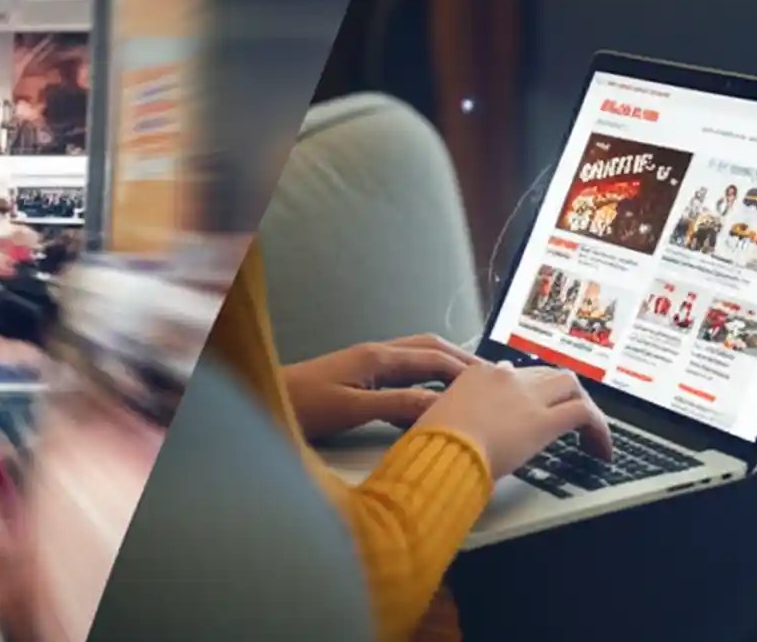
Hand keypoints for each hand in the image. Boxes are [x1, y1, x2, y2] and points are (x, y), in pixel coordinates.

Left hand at [282, 334, 481, 438]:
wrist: (264, 401)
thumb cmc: (301, 405)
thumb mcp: (352, 409)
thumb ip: (396, 406)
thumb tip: (439, 407)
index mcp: (377, 358)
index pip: (433, 359)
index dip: (464, 371)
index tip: (493, 384)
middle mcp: (375, 354)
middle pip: (429, 348)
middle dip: (461, 359)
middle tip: (490, 376)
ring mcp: (366, 363)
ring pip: (416, 357)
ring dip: (443, 366)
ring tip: (468, 384)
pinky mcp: (358, 376)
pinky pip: (401, 372)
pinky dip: (423, 379)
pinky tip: (428, 397)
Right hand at [414, 361, 611, 479]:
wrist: (441, 449)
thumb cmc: (432, 441)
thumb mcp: (435, 418)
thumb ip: (452, 414)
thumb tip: (459, 424)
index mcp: (478, 374)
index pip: (512, 371)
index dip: (526, 390)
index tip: (530, 405)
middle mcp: (505, 376)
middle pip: (546, 373)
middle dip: (560, 392)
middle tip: (565, 413)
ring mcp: (527, 395)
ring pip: (571, 385)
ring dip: (581, 404)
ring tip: (587, 431)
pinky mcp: (545, 420)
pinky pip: (585, 415)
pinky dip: (598, 429)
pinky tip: (600, 448)